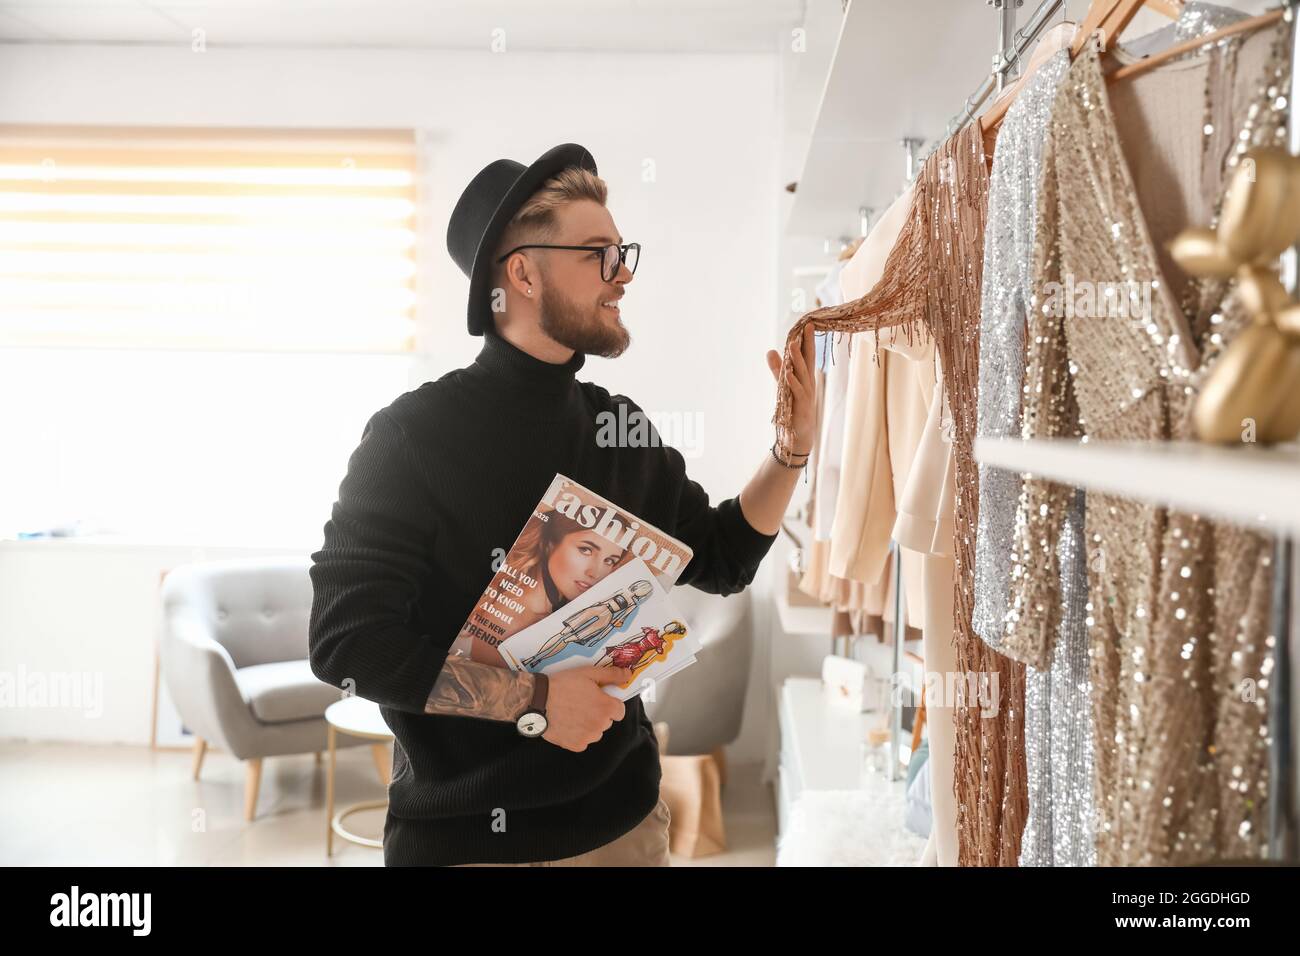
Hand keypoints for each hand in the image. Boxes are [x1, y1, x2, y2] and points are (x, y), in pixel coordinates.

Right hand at [541, 665, 632, 751]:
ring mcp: (588, 737)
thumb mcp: (588, 673)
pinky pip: (583, 740)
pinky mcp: (575, 745)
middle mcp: (600, 725)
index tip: (598, 698)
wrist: (537, 701)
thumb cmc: (562, 685)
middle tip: (582, 702)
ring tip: (572, 712)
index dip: (610, 703)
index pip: (619, 710)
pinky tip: (567, 722)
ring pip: (595, 732)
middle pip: (607, 721)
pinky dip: (577, 734)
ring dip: (588, 724)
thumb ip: (611, 675)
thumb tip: (628, 674)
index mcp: (606, 708)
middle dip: (598, 713)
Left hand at [766, 322, 817, 456]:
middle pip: (808, 361)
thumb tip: (770, 351)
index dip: (808, 341)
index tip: (808, 324)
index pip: (808, 356)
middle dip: (807, 344)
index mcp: (805, 378)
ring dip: (797, 360)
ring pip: (802, 374)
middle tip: (806, 327)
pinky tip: (787, 373)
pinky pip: (797, 393)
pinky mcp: (802, 407)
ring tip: (792, 345)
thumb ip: (777, 370)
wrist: (800, 437)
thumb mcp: (784, 387)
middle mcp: (808, 384)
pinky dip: (792, 383)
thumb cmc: (794, 410)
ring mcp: (806, 395)